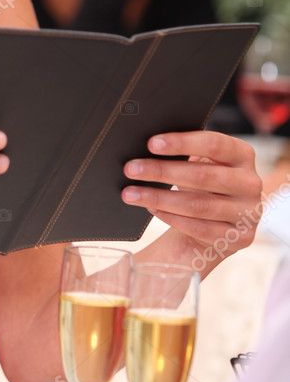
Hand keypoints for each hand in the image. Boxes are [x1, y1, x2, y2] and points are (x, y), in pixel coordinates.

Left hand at [121, 131, 261, 258]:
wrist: (217, 223)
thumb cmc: (202, 185)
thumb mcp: (200, 163)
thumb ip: (184, 153)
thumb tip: (147, 147)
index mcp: (242, 155)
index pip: (214, 144)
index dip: (182, 143)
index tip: (151, 144)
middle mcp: (250, 182)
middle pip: (203, 175)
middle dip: (162, 171)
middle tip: (131, 169)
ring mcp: (249, 212)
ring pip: (198, 205)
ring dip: (159, 198)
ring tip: (130, 193)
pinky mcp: (241, 238)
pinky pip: (200, 228)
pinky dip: (171, 218)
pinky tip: (151, 209)